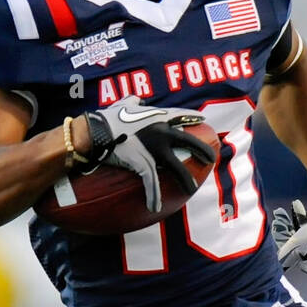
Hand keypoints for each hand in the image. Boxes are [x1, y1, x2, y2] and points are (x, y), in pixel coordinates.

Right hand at [79, 95, 215, 212]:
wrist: (95, 131)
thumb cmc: (106, 118)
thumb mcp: (123, 104)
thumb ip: (133, 101)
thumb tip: (138, 100)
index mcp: (156, 116)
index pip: (179, 115)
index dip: (191, 117)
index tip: (202, 119)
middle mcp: (160, 131)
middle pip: (188, 142)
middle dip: (201, 150)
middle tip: (211, 159)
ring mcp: (154, 148)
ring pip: (176, 167)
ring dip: (185, 179)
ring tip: (192, 189)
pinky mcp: (143, 163)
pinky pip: (152, 182)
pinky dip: (153, 195)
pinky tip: (155, 207)